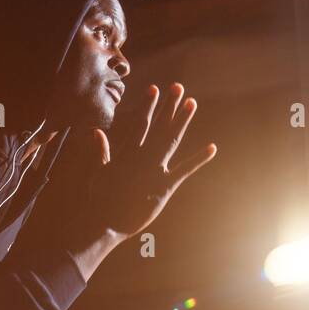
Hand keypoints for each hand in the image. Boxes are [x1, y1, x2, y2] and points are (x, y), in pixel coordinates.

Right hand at [84, 82, 216, 239]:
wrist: (106, 222)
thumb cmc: (100, 200)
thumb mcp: (98, 173)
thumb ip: (101, 152)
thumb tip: (96, 132)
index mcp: (128, 153)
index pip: (140, 123)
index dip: (148, 105)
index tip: (154, 89)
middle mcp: (143, 158)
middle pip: (159, 127)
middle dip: (169, 106)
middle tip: (178, 87)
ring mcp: (155, 171)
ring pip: (171, 140)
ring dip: (182, 121)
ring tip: (191, 103)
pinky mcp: (164, 187)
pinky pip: (185, 170)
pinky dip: (199, 159)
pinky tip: (212, 148)